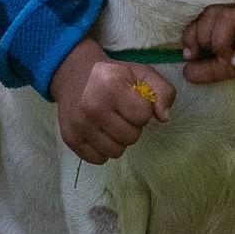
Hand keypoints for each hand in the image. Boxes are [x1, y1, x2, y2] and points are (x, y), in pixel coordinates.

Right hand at [49, 38, 175, 162]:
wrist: (75, 76)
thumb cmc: (114, 76)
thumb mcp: (142, 73)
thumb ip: (163, 91)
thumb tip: (164, 118)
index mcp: (112, 86)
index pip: (143, 116)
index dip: (143, 110)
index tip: (133, 101)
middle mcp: (92, 106)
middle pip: (131, 137)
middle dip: (132, 126)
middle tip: (121, 113)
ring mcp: (79, 124)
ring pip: (116, 152)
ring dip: (118, 140)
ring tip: (111, 123)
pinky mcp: (70, 138)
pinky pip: (98, 159)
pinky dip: (103, 149)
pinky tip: (100, 132)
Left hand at [181, 0, 234, 84]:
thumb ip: (212, 69)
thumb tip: (185, 73)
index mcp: (231, 22)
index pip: (203, 17)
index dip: (190, 33)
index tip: (190, 55)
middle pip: (212, 13)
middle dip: (202, 36)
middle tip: (207, 56)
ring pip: (229, 17)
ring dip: (219, 40)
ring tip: (225, 59)